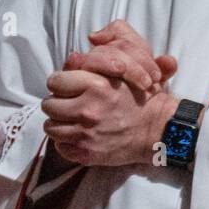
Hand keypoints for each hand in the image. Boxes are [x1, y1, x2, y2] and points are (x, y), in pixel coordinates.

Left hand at [41, 19, 179, 167]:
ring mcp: (86, 133)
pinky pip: (61, 147)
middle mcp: (88, 109)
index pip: (55, 81)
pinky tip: (78, 137)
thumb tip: (73, 56)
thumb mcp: (127, 68)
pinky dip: (66, 143)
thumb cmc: (143, 99)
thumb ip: (97, 58)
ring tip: (73, 122)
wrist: (159, 130)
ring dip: (60, 124)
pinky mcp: (87, 152)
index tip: (68, 88)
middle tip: (70, 105)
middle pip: (49, 105)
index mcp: (95, 85)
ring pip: (51, 127)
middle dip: (58, 104)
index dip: (61, 84)